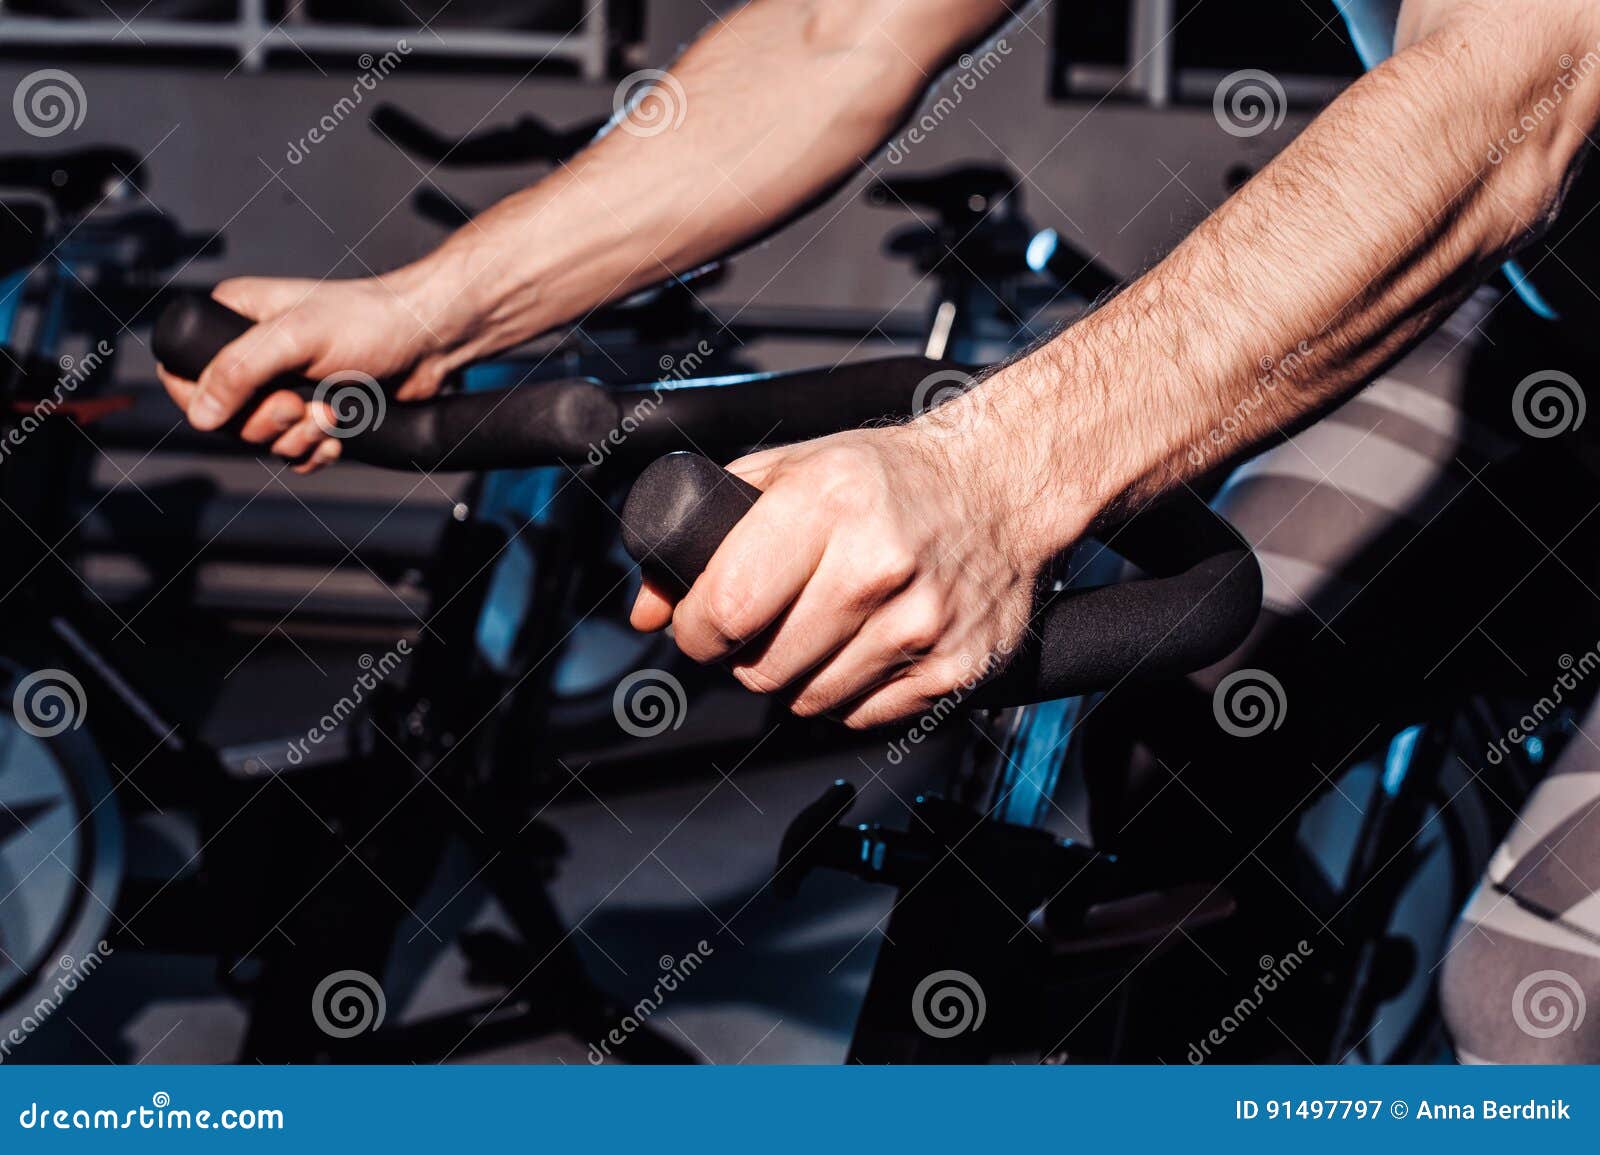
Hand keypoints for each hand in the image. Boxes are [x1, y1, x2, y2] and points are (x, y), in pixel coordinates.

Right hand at [156, 273, 465, 472]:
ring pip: (263, 439)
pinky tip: (340, 432)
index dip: (203, 400)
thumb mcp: (294, 337)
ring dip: (298, 436)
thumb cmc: (369, 322)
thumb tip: (200, 415)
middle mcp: (256, 354)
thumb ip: (239, 371)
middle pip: (225, 417)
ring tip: (331, 413)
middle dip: (266, 421)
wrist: (428, 343)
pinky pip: (295, 452)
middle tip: (298, 404)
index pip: (182, 372)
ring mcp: (286, 386)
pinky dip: (316, 450)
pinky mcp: (314, 414)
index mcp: (236, 319)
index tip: (236, 405)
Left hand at [629, 422, 1070, 728]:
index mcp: (829, 504)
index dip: (697, 630)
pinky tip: (862, 647)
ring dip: (795, 679)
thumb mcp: (789, 472)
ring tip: (817, 632)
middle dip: (743, 658)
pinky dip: (848, 694)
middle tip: (760, 628)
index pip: (728, 607)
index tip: (701, 626)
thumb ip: (707, 530)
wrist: (999, 486)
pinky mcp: (953, 670)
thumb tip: (649, 610)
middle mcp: (878, 565)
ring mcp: (921, 625)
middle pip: (764, 667)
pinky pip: (863, 716)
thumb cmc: (887, 478)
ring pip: (810, 700)